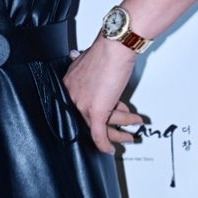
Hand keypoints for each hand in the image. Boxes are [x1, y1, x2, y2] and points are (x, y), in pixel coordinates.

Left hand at [63, 35, 142, 153]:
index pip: (79, 106)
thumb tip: (74, 57)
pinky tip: (111, 148)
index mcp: (69, 83)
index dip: (94, 112)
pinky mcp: (95, 111)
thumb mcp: (86, 60)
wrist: (115, 49)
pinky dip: (106, 144)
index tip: (104, 118)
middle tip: (118, 132)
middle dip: (109, 126)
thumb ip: (82, 67)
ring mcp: (82, 104)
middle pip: (88, 118)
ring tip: (129, 133)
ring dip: (119, 132)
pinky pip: (99, 134)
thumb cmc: (106, 52)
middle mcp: (72, 94)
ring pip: (99, 126)